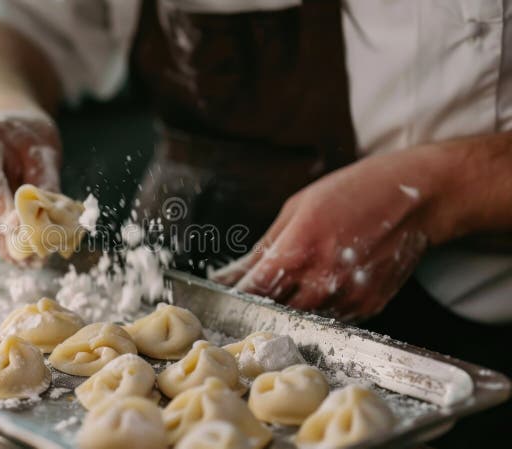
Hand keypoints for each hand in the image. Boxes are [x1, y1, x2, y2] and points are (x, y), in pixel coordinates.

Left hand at [211, 150, 441, 320]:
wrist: (415, 196)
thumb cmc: (353, 192)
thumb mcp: (297, 208)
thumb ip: (264, 248)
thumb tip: (232, 274)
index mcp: (298, 250)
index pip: (252, 291)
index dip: (235, 296)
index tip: (224, 296)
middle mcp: (321, 279)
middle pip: (274, 312)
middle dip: (260, 305)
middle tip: (257, 294)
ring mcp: (347, 297)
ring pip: (303, 319)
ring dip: (291, 308)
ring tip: (296, 284)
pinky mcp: (368, 306)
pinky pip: (331, 317)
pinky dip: (320, 308)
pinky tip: (323, 285)